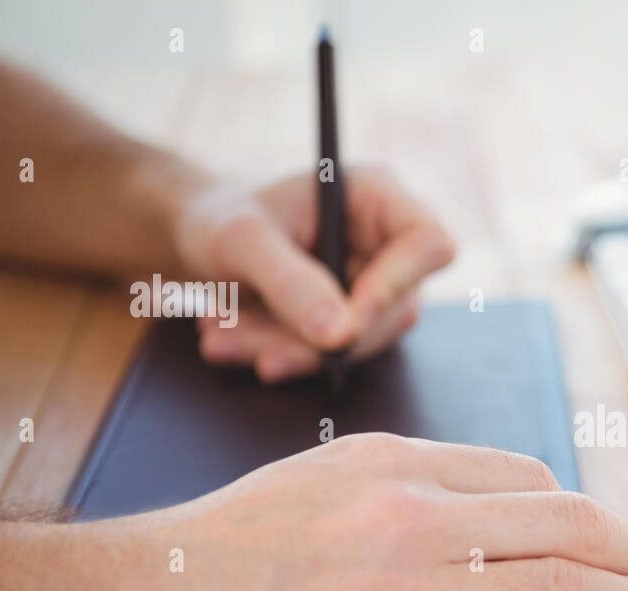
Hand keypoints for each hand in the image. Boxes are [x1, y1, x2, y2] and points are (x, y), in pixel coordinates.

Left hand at [174, 169, 454, 382]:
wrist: (199, 241)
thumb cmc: (221, 217)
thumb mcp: (240, 239)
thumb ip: (289, 281)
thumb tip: (340, 335)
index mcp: (377, 197)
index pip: (428, 244)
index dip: (396, 285)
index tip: (343, 321)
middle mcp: (387, 244)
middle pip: (393, 309)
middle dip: (321, 338)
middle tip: (257, 349)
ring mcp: (375, 287)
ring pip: (360, 342)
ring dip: (291, 351)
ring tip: (221, 338)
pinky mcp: (353, 323)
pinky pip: (333, 356)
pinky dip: (281, 354)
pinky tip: (232, 340)